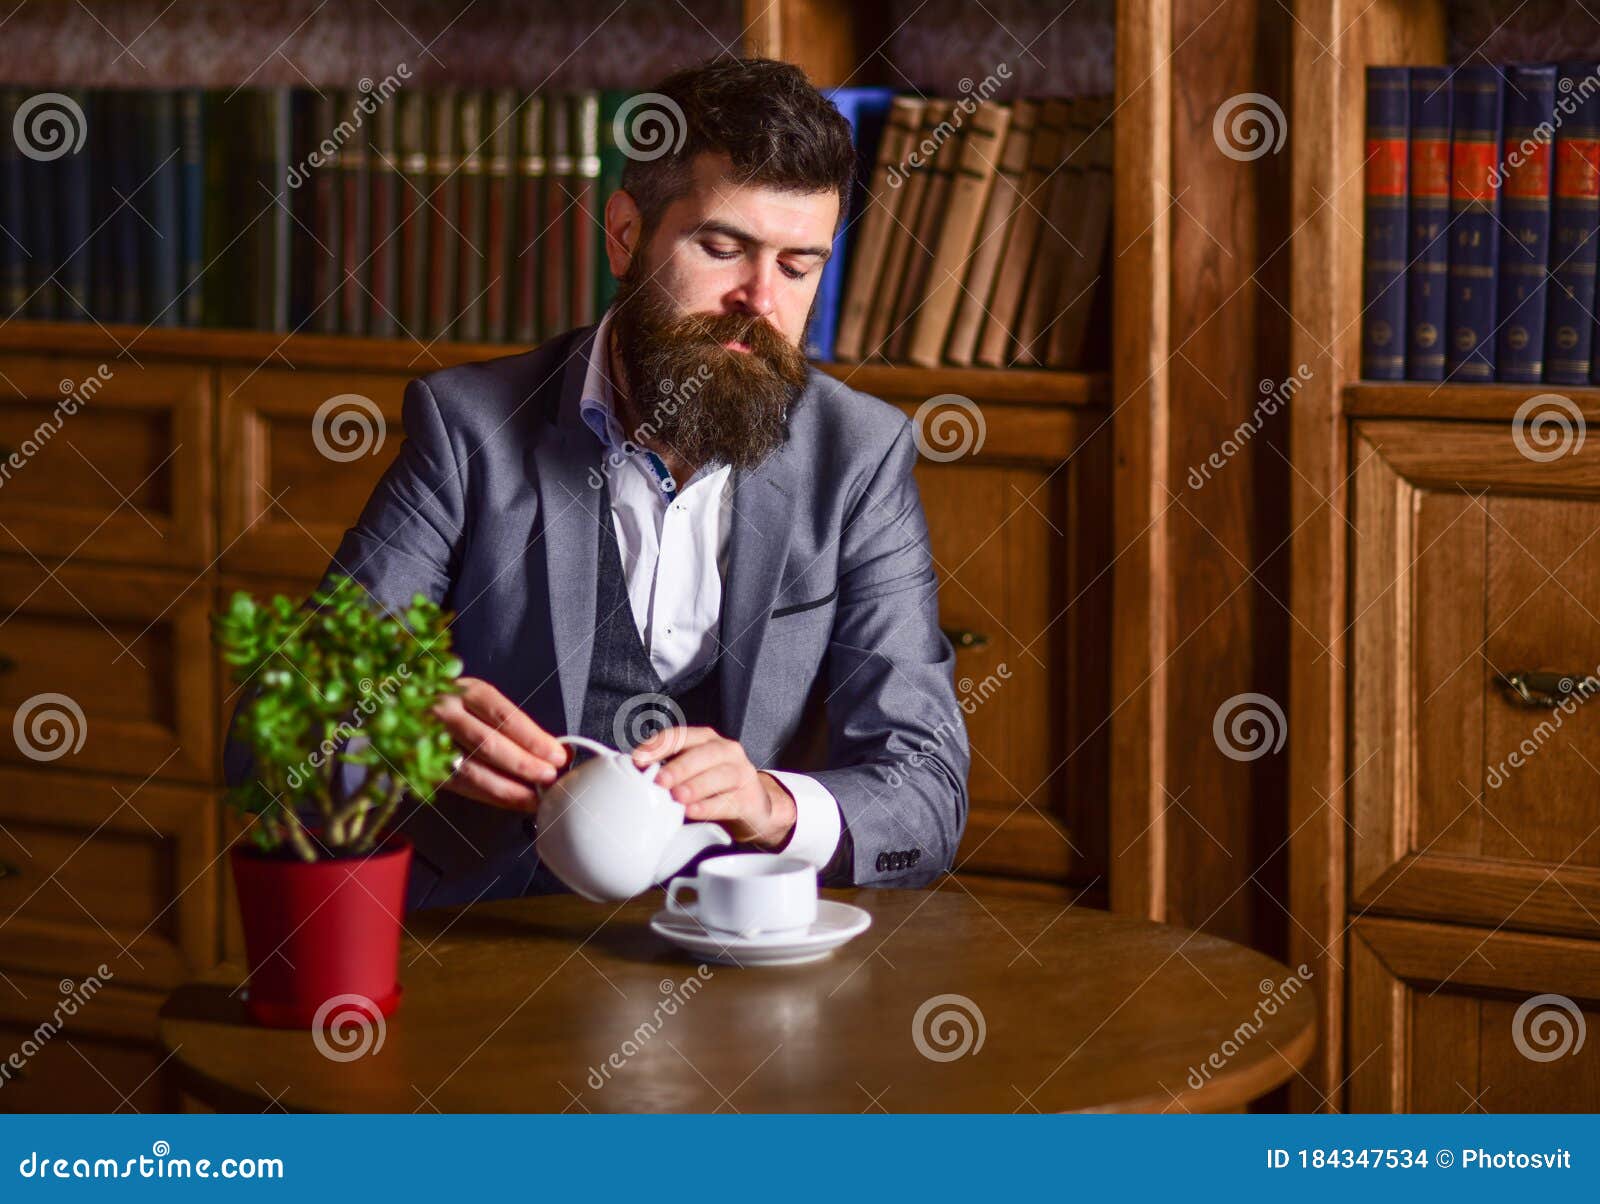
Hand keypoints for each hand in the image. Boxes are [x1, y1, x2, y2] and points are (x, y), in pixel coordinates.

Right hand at [432, 676, 567, 810]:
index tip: (556, 754)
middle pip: (489, 743)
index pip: (505, 716)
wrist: (405, 709)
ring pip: (473, 769)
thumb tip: (553, 749)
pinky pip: (460, 785)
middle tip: (547, 777)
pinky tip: (510, 800)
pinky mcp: (423, 766)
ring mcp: (429, 741)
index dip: (533, 738)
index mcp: (465, 690)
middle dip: (523, 764)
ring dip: (508, 787)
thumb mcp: (481, 701)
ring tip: (533, 797)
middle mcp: (445, 712)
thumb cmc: (454, 707)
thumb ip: (514, 724)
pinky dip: (489, 795)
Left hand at [631, 726, 796, 847]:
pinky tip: (693, 812)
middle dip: (678, 767)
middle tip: (659, 781)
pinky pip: (729, 802)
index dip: (658, 746)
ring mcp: (742, 774)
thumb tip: (631, 778)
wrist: (754, 809)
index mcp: (706, 740)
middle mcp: (726, 751)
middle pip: (702, 753)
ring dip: (695, 786)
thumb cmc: (713, 789)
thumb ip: (666, 772)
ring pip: (719, 775)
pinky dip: (709, 807)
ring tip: (677, 797)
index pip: (680, 735)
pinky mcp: (749, 799)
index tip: (638, 760)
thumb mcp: (691, 774)